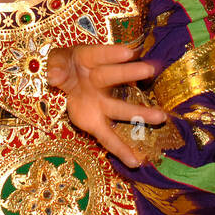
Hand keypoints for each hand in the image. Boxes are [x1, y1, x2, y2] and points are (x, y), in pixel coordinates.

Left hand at [45, 44, 164, 168]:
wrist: (61, 81)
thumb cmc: (62, 66)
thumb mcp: (54, 60)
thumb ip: (55, 66)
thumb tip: (54, 76)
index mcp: (86, 60)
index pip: (99, 55)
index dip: (112, 54)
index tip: (129, 52)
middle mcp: (98, 81)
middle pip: (112, 78)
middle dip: (129, 75)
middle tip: (150, 70)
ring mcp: (100, 102)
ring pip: (119, 108)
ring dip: (139, 113)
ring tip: (161, 117)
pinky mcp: (95, 122)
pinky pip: (108, 137)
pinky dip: (120, 150)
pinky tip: (135, 162)